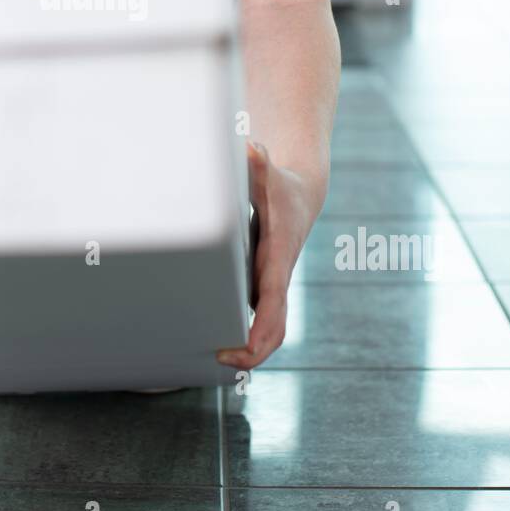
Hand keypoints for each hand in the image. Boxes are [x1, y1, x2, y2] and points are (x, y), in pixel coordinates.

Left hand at [215, 140, 318, 371]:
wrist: (300, 194)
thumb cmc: (281, 187)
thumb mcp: (269, 174)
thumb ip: (259, 164)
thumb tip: (251, 146)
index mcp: (277, 261)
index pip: (272, 307)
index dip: (257, 334)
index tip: (236, 351)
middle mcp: (276, 280)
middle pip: (272, 331)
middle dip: (251, 354)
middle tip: (219, 363)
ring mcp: (270, 286)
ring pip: (265, 329)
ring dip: (246, 350)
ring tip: (209, 361)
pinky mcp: (261, 285)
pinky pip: (255, 318)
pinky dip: (242, 335)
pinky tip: (213, 341)